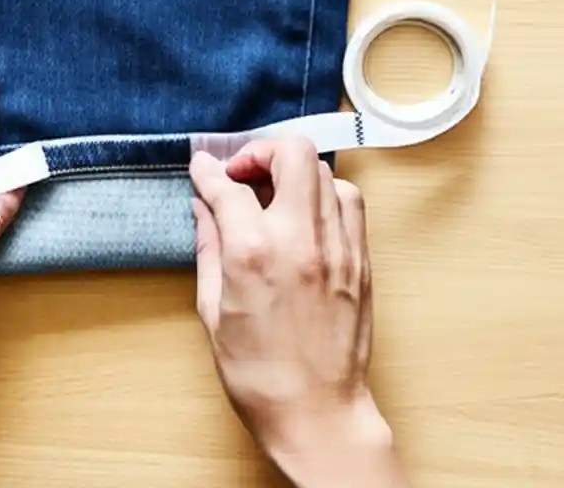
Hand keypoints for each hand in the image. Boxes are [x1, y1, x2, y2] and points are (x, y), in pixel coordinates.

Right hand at [189, 138, 407, 487]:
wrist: (316, 411)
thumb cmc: (259, 374)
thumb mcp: (213, 310)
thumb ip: (209, 248)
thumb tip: (203, 208)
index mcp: (253, 253)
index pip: (229, 186)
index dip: (209, 171)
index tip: (203, 167)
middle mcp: (300, 239)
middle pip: (291, 154)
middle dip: (261, 152)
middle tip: (243, 174)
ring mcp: (337, 247)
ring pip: (325, 172)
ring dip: (295, 172)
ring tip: (275, 194)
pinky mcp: (360, 260)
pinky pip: (350, 203)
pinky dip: (326, 194)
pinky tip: (307, 214)